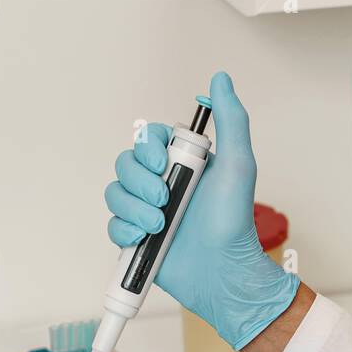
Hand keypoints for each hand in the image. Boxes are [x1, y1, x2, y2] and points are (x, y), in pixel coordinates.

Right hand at [105, 71, 298, 350]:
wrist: (222, 271)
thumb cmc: (233, 222)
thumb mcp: (238, 164)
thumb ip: (230, 119)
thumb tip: (221, 79)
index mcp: (181, 162)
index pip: (146, 139)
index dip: (146, 148)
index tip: (161, 162)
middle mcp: (161, 183)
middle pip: (125, 164)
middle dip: (141, 183)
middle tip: (165, 200)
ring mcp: (146, 211)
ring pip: (115, 193)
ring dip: (134, 209)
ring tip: (160, 225)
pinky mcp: (136, 237)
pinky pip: (112, 225)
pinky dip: (125, 230)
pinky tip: (145, 238)